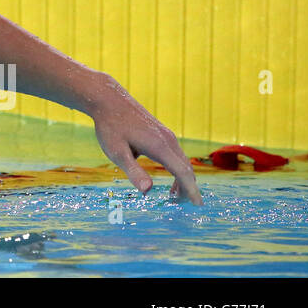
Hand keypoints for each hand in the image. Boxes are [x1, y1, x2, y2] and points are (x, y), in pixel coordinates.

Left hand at [90, 76, 202, 203]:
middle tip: (179, 207)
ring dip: (182, 181)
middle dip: (187, 189)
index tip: (198, 206)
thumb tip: (147, 191)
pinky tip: (169, 181)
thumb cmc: (110, 126)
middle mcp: (168, 140)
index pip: (183, 173)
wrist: (109, 100)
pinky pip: (177, 156)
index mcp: (160, 146)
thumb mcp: (117, 152)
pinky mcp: (162, 134)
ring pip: (182, 162)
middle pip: (186, 169)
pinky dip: (178, 171)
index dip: (191, 191)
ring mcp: (167, 136)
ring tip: (173, 198)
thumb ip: (133, 171)